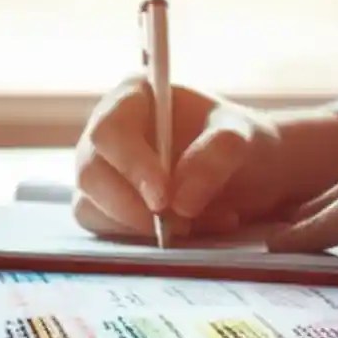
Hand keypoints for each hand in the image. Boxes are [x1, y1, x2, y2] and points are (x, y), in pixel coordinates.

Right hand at [73, 78, 303, 236]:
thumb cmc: (237, 143)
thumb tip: (180, 200)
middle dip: (132, 207)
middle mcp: (107, 133)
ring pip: (91, 207)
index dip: (131, 165)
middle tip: (180, 226)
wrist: (247, 174)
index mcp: (132, 97)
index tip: (163, 198)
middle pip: (90, 173)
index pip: (109, 130)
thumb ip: (218, 154)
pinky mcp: (104, 207)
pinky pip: (105, 231)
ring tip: (195, 226)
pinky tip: (184, 232)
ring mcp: (101, 172)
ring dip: (140, 228)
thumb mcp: (243, 138)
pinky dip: (141, 240)